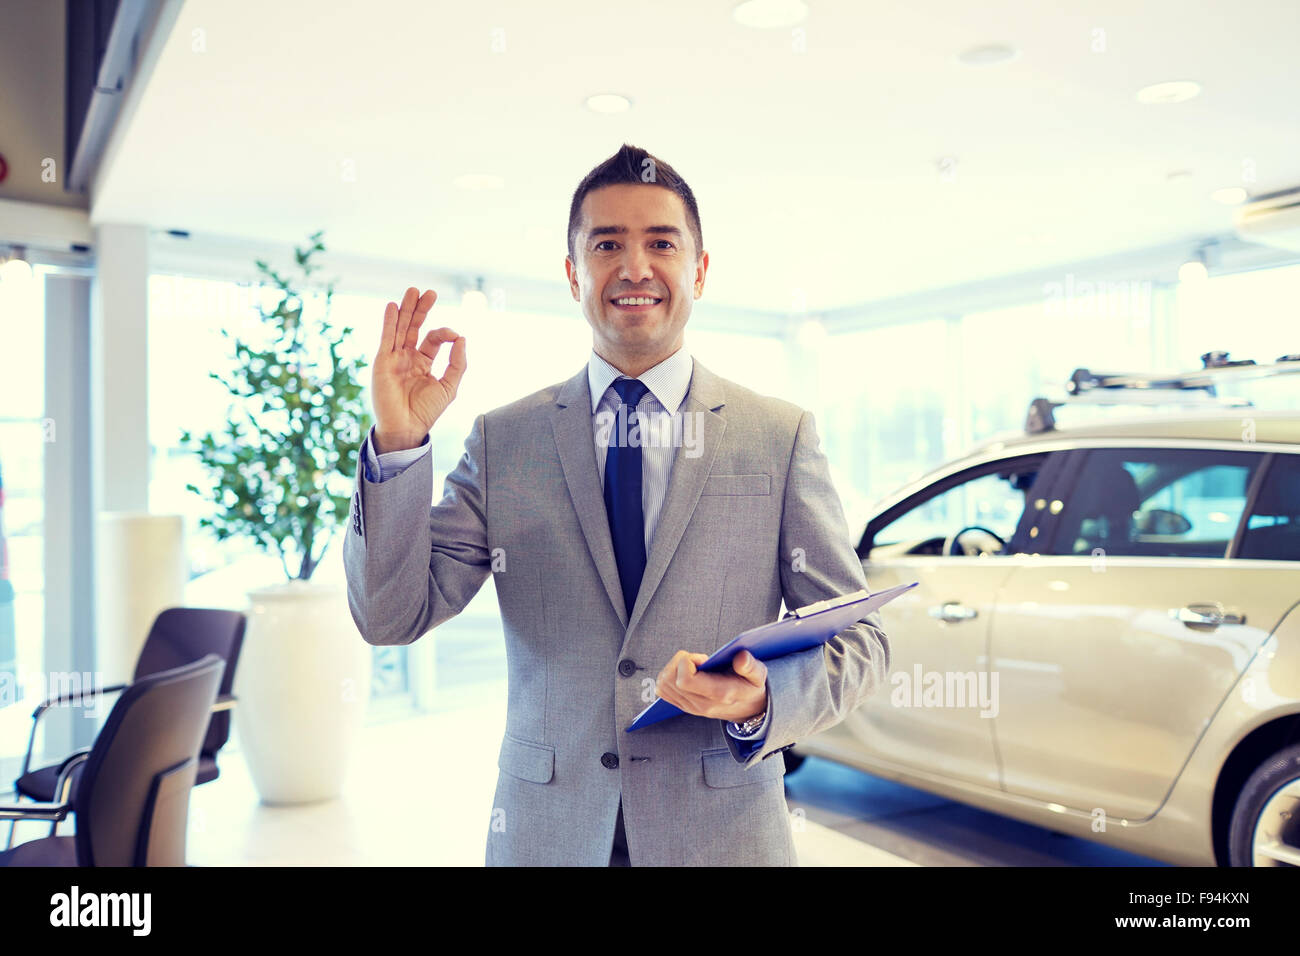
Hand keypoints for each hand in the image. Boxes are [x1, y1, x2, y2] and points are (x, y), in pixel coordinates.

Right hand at [371, 287, 466, 451]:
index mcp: (423, 363)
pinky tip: (392, 306)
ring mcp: (394, 359)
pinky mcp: (382, 362)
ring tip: (413, 291)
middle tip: (430, 292)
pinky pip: (386, 338)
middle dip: (421, 309)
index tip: (454, 336)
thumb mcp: (449, 386)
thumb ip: (457, 363)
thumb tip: (462, 338)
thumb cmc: (427, 411)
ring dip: (406, 309)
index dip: (444, 333)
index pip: (432, 339)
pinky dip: (389, 322)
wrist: (407, 428)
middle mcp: (407, 358)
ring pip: (400, 328)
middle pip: (414, 327)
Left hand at [654, 650, 767, 721]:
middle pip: (669, 680)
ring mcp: (691, 707)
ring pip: (663, 685)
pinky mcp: (684, 706)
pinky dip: (668, 677)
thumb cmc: (751, 687)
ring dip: (672, 668)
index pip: (685, 680)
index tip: (704, 658)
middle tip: (698, 660)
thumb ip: (750, 666)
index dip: (688, 662)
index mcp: (719, 694)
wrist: (749, 709)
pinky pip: (663, 691)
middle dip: (679, 662)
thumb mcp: (758, 675)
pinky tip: (685, 673)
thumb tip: (741, 658)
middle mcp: (701, 704)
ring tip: (692, 666)